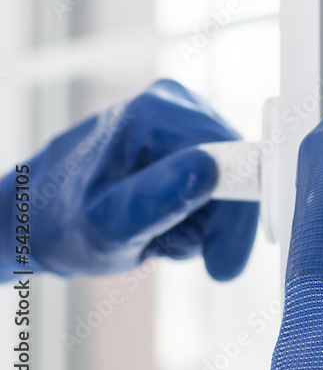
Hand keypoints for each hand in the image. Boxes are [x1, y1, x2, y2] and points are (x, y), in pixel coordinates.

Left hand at [1, 80, 257, 280]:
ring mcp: (185, 119)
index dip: (236, 216)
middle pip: (238, 172)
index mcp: (156, 113)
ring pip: (232, 183)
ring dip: (202, 222)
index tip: (222, 265)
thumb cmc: (61, 224)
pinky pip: (221, 184)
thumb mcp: (103, 225)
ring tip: (160, 232)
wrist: (38, 217)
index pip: (231, 161)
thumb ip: (156, 200)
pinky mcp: (190, 138)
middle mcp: (177, 104)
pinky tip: (166, 220)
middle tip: (168, 244)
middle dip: (212, 222)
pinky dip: (197, 214)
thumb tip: (209, 169)